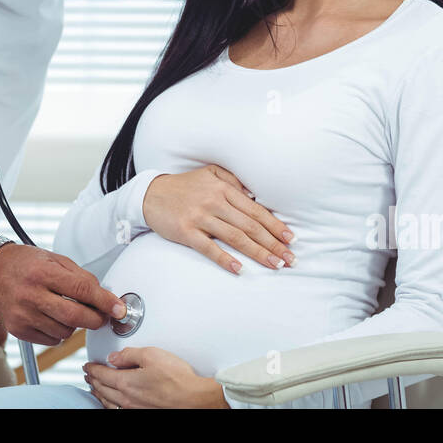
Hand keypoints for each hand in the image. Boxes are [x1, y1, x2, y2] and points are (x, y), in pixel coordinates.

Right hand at [0, 244, 127, 345]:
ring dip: (76, 326)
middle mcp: (31, 295)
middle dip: (96, 320)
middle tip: (102, 317)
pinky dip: (60, 333)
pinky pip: (51, 340)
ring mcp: (23, 314)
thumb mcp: (55, 259)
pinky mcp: (18, 329)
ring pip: (64, 332)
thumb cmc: (25, 263)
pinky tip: (54, 318)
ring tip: (70, 311)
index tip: (118, 309)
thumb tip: (105, 298)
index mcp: (43, 272)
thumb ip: (81, 277)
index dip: (104, 301)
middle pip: (75, 317)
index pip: (82, 290)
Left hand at [83, 347, 228, 407]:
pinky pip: (118, 409)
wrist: (194, 399)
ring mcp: (134, 409)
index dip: (92, 368)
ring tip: (95, 387)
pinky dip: (109, 404)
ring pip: (108, 402)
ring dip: (98, 393)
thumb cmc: (177, 379)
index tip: (87, 365)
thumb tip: (114, 357)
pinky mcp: (142, 413)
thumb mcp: (151, 355)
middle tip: (88, 375)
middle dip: (93, 380)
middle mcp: (126, 399)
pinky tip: (112, 402)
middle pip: (102, 389)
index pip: (101, 374)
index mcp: (126, 382)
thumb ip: (129, 354)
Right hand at [142, 165, 295, 274]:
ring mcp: (200, 217)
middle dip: (273, 244)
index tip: (290, 239)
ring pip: (235, 238)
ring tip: (274, 265)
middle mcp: (214, 202)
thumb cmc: (185, 186)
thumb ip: (233, 182)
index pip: (256, 211)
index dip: (275, 226)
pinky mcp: (186, 232)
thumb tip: (255, 196)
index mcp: (223, 189)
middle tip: (289, 259)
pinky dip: (225, 259)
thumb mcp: (210, 174)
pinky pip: (209, 248)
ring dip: (257, 253)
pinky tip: (239, 269)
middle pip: (250, 226)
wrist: (151, 194)